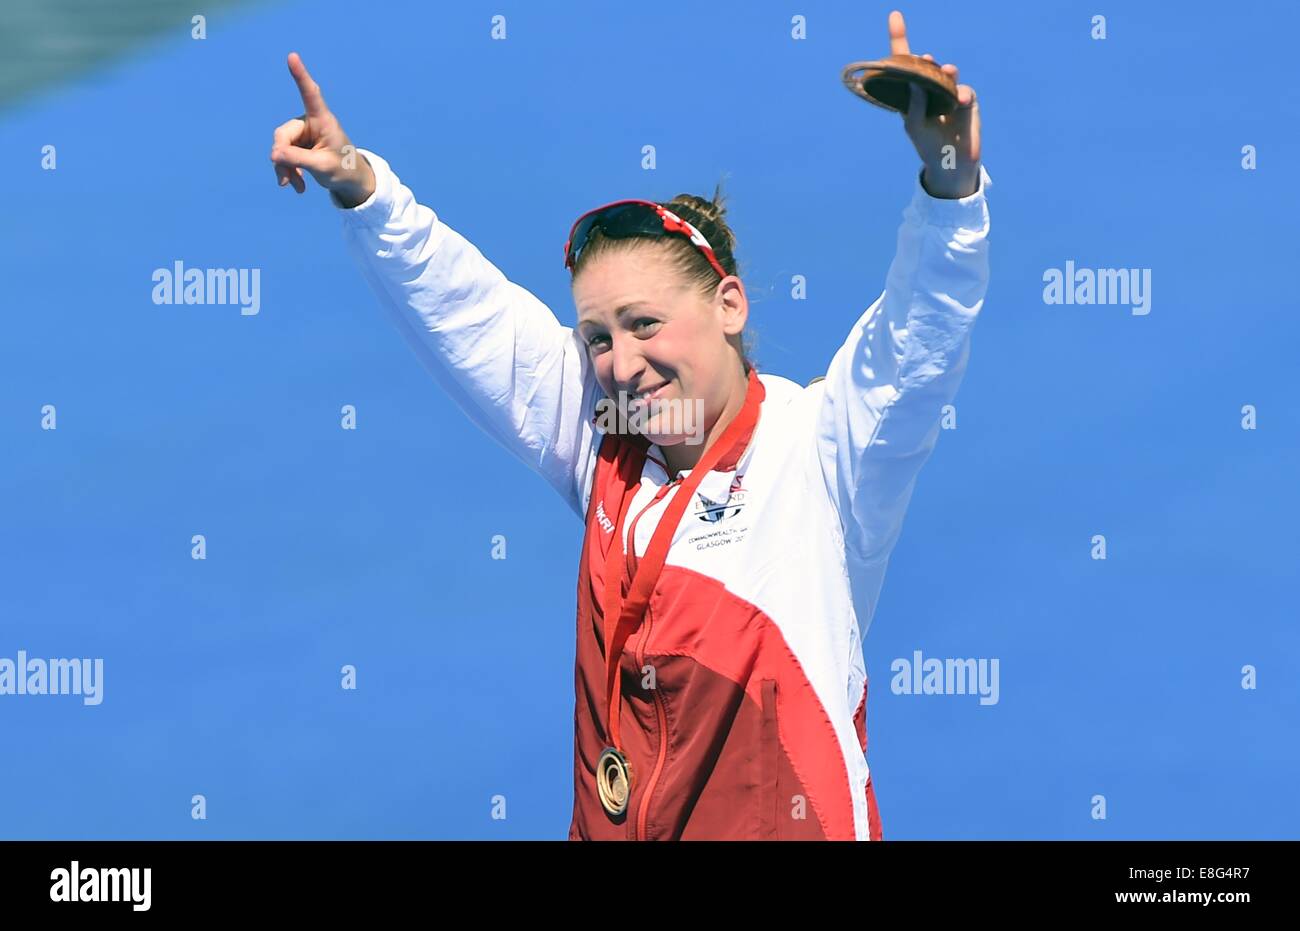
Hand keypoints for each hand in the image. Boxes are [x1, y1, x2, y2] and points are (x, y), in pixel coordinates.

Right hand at [269, 52, 374, 205]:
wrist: (349, 180)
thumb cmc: (343, 169)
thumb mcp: (322, 167)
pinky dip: (287, 172)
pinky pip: (283, 156)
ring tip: (295, 187)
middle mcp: (310, 123)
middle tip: (286, 180)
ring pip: (280, 148)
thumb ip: (298, 160)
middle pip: (283, 134)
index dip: (300, 76)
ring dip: (285, 169)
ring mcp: (302, 134)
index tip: (293, 56)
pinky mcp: (298, 145)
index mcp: (323, 120)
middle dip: (282, 157)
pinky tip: (296, 187)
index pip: (310, 94)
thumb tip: (273, 155)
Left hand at [887, 10, 981, 197]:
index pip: (902, 63)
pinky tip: (959, 99)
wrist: (950, 164)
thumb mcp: (914, 126)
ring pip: (946, 74)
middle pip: (925, 65)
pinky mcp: (966, 101)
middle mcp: (929, 89)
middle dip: (924, 60)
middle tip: (922, 59)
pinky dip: (960, 93)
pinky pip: (964, 90)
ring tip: (947, 72)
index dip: (899, 38)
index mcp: (910, 93)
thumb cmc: (927, 145)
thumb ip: (914, 104)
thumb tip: (916, 79)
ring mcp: (948, 93)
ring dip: (945, 73)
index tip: (895, 15)